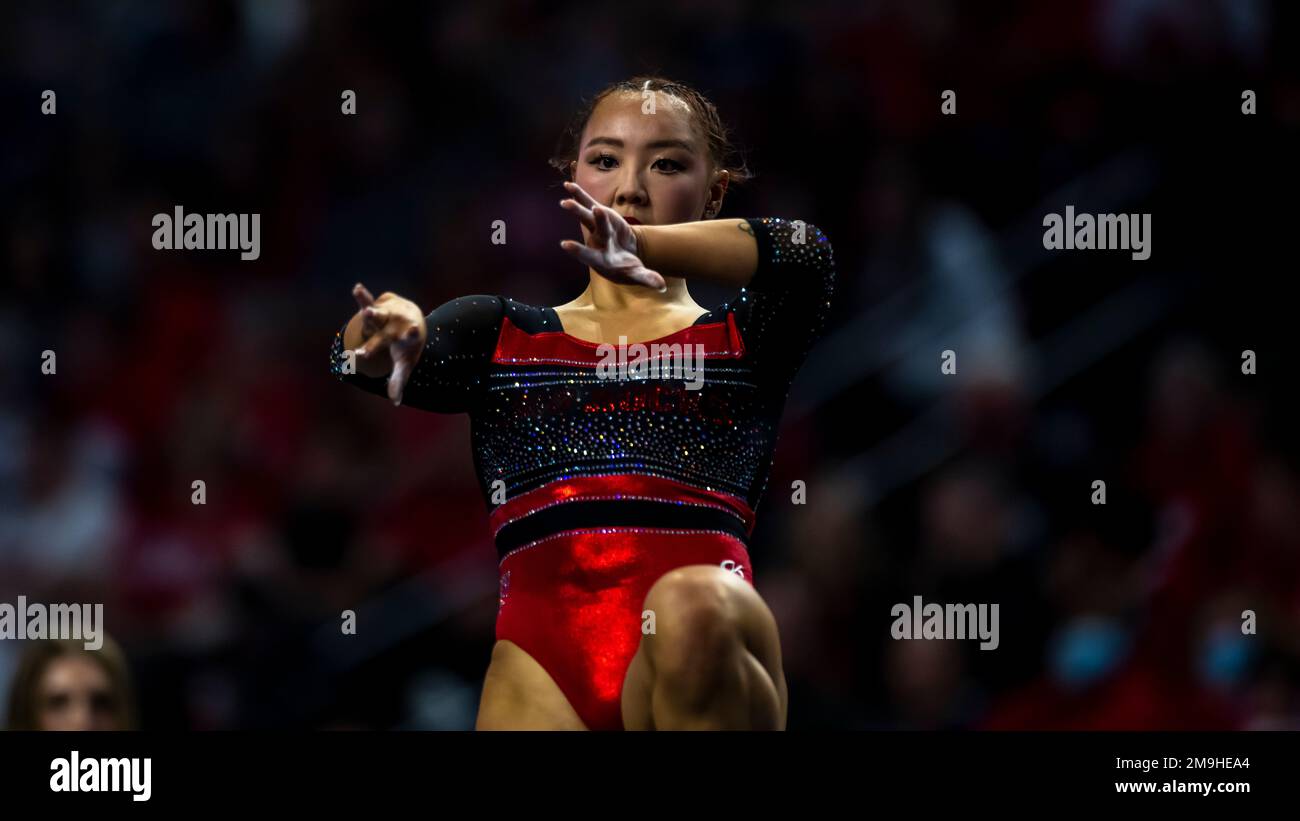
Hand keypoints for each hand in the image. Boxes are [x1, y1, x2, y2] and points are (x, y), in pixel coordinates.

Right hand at [349, 282, 426, 404]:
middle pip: (385, 323)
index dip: (411, 335)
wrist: (415, 321)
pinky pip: (368, 299)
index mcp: (407, 338)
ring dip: (365, 299)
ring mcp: (391, 310)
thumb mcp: (405, 363)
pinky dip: (362, 295)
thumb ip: (398, 380)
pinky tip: (358, 289)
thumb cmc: (407, 347)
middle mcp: (399, 322)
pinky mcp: (384, 299)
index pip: (408, 338)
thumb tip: (396, 402)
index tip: (413, 330)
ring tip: (357, 289)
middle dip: (375, 318)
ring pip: (375, 307)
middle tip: (368, 313)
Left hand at [559, 181, 665, 290]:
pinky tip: (567, 185)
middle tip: (597, 210)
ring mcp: (597, 228)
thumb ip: (647, 279)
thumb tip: (661, 286)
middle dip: (597, 221)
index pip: (589, 254)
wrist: (623, 256)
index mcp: (601, 259)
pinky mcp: (600, 216)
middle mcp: (597, 242)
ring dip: (577, 208)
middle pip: (596, 230)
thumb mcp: (638, 274)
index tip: (564, 244)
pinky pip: (588, 203)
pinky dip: (579, 195)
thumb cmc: (628, 269)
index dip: (578, 250)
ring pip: (587, 217)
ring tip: (566, 201)